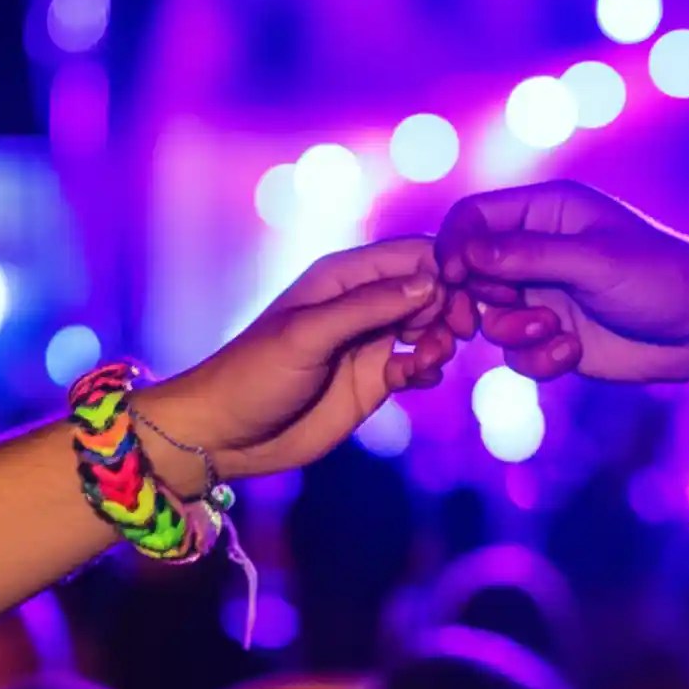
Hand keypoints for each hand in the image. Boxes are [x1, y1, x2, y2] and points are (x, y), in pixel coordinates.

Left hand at [135, 237, 469, 488]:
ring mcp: (370, 342)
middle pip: (429, 289)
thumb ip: (368, 307)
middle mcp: (363, 303)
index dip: (443, 268)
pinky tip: (418, 380)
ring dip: (442, 340)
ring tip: (428, 361)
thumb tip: (429, 283)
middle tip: (457, 334)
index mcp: (344, 276)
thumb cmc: (255, 374)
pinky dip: (429, 369)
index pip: (411, 254)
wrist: (227, 434)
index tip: (462, 294)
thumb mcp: (308, 334)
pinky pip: (419, 364)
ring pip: (429, 326)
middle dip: (450, 306)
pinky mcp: (375, 380)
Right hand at [436, 180, 688, 382]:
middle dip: (476, 298)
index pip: (472, 217)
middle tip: (488, 314)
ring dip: (512, 331)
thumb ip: (526, 256)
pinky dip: (536, 358)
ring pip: (488, 317)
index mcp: (546, 213)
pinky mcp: (551, 336)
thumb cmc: (661, 279)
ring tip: (551, 333)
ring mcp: (542, 296)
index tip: (452, 279)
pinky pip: (514, 353)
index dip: (453, 246)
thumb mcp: (593, 261)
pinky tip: (570, 353)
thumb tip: (464, 252)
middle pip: (469, 271)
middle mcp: (536, 251)